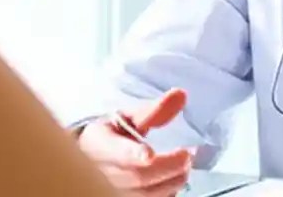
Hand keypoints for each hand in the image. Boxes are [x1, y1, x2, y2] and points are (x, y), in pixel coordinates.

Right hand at [77, 88, 193, 196]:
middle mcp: (104, 172)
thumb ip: (154, 111)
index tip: (149, 154)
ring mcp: (114, 190)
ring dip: (172, 180)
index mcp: (101, 145)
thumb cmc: (113, 136)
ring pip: (147, 194)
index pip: (116, 153)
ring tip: (185, 165)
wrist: (93, 160)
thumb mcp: (127, 119)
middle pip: (138, 176)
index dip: (133, 154)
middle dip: (168, 166)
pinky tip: (173, 180)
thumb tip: (181, 95)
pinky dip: (167, 191)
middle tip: (188, 154)